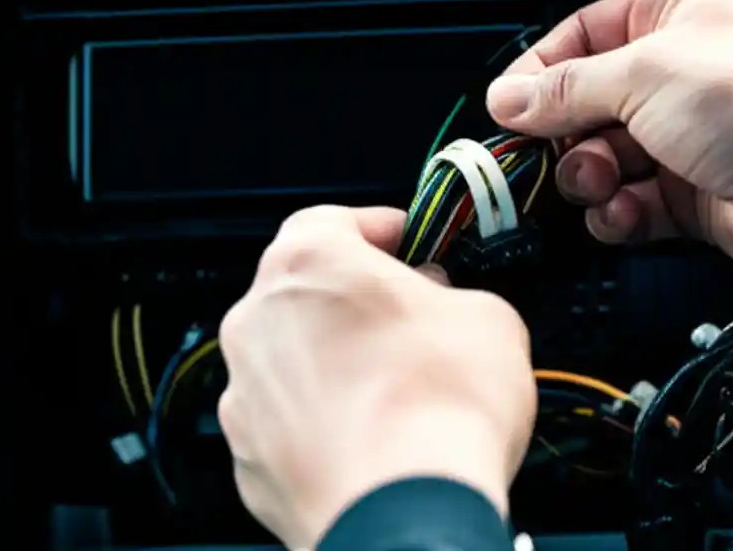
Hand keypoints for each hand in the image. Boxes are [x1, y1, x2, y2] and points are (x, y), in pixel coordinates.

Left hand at [218, 205, 535, 548]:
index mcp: (307, 262)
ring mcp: (244, 390)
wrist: (402, 511)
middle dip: (354, 302)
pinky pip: (284, 422)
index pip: (331, 220)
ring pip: (290, 359)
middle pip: (303, 291)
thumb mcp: (488, 319)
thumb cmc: (438, 409)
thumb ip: (454, 294)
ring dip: (333, 365)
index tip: (408, 244)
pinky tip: (368, 439)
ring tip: (393, 393)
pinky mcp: (245, 453)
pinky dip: (318, 424)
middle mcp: (258, 319)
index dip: (376, 231)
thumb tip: (442, 303)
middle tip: (410, 322)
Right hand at [486, 0, 732, 282]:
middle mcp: (682, 73)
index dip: (543, 69)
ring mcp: (685, 136)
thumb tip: (510, 96)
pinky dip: (616, 213)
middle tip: (541, 150)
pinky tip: (623, 213)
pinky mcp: (686, 192)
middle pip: (586, 102)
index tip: (509, 103)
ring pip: (600, 157)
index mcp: (681, 16)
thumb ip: (565, 88)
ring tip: (597, 182)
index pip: (586, 33)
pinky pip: (625, 202)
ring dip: (588, 176)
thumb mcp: (642, 75)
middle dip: (565, 133)